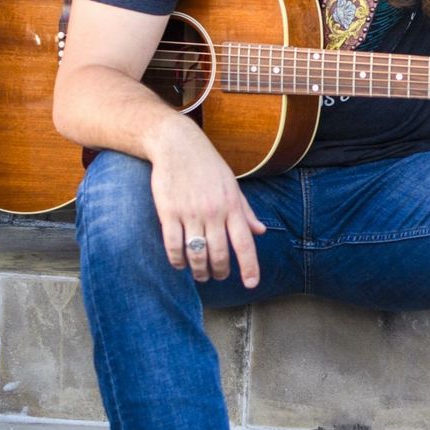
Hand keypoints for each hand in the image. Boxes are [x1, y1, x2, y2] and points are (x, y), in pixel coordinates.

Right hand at [146, 117, 265, 285]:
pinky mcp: (168, 212)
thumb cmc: (208, 166)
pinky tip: (180, 264)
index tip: (251, 284)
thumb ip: (246, 210)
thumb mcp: (232, 185)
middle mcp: (214, 212)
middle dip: (219, 271)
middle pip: (220, 254)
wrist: (177, 145)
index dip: (250, 267)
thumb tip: (261, 231)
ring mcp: (190, 213)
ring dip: (199, 270)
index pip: (245, 243)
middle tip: (217, 276)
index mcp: (232, 206)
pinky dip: (177, 260)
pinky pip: (173, 245)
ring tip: (200, 274)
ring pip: (197, 253)